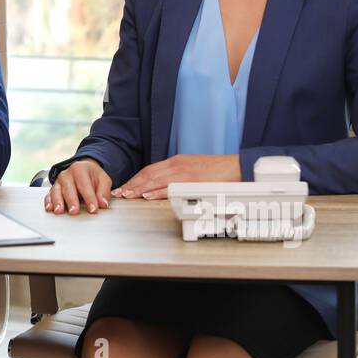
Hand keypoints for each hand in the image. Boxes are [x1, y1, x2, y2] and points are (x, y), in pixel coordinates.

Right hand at [43, 158, 112, 215]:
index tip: (93, 209)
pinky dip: (48, 202)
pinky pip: (49, 195)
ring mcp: (59, 182)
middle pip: (68, 188)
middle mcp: (67, 174)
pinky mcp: (53, 189)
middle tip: (74, 212)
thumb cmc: (93, 176)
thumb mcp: (103, 180)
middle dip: (71, 200)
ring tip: (60, 211)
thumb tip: (103, 203)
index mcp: (80, 169)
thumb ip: (104, 192)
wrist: (83, 169)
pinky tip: (50, 209)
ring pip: (56, 191)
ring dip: (57, 201)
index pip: (84, 185)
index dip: (89, 198)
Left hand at [112, 154, 241, 199]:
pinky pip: (171, 187)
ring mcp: (184, 173)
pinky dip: (157, 192)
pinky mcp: (192, 181)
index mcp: (176, 161)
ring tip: (127, 195)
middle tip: (119, 193)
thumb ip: (179, 175)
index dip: (135, 179)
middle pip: (148, 175)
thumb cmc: (217, 170)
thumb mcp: (193, 168)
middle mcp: (177, 165)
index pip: (150, 170)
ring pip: (155, 180)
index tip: (125, 187)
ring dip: (139, 189)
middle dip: (132, 184)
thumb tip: (165, 185)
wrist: (237, 166)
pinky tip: (147, 196)